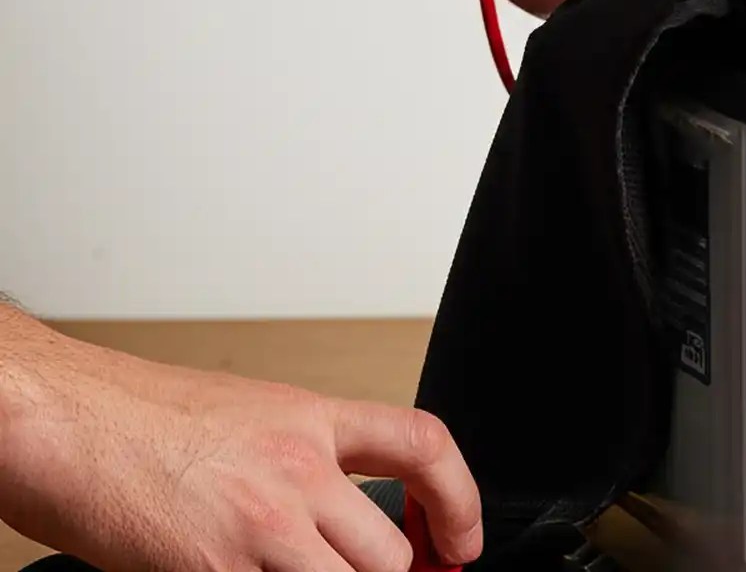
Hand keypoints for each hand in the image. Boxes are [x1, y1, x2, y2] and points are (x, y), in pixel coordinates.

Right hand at [0, 317, 480, 571]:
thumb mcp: (246, 416)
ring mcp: (261, 524)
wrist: (58, 421)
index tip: (462, 540)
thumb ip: (303, 460)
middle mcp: (297, 467)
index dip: (461, 500)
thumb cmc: (131, 416)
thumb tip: (342, 519)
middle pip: (390, 554)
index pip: (424, 446)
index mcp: (309, 419)